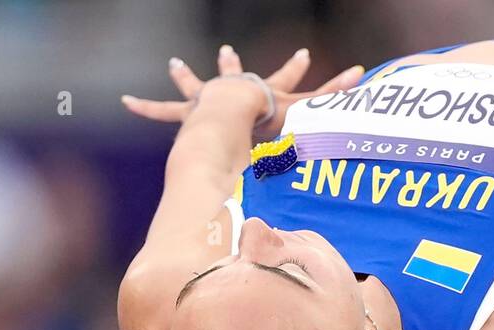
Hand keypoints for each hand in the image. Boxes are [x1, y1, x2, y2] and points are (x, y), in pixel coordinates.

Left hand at [121, 44, 364, 137]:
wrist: (236, 111)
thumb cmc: (267, 114)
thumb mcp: (307, 108)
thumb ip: (338, 98)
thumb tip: (367, 80)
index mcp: (259, 92)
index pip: (283, 79)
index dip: (295, 69)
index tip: (305, 54)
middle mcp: (232, 89)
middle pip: (232, 74)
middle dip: (231, 64)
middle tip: (227, 50)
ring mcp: (209, 99)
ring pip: (193, 87)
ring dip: (184, 77)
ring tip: (173, 65)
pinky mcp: (189, 111)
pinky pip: (163, 110)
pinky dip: (145, 107)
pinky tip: (126, 101)